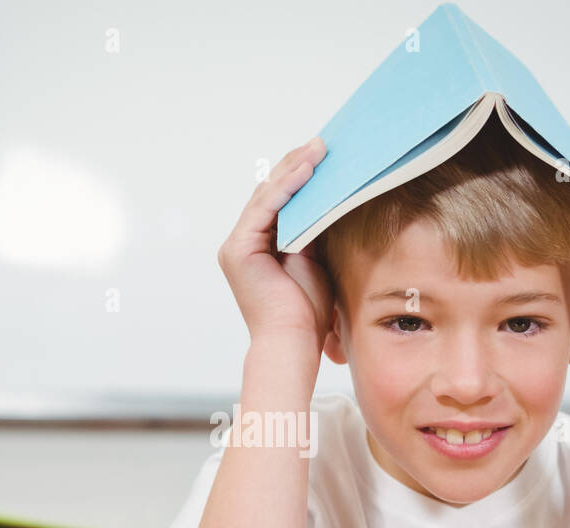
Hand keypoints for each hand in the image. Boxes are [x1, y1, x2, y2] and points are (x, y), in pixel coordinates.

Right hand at [217, 137, 334, 354]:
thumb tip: (332, 196)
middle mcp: (244, 242)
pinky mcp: (238, 249)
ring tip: (320, 150)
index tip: (328, 157)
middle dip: (298, 166)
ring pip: (268, 195)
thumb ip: (314, 230)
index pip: (281, 201)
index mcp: (260, 246)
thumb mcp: (317, 259)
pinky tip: (307, 170)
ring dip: (295, 170)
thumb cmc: (308, 312)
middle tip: (326, 145)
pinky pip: (265, 208)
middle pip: (271, 193)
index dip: (302, 176)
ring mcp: (237, 245)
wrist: (294, 342)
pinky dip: (287, 187)